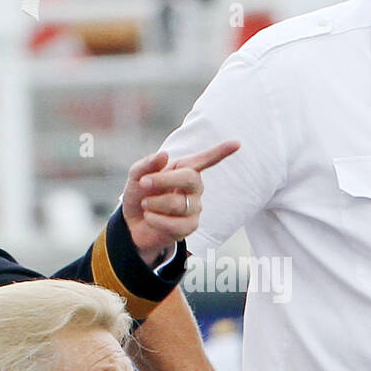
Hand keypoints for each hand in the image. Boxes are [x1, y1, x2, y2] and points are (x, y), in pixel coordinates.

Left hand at [121, 140, 239, 265]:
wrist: (133, 223)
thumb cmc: (140, 194)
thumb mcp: (137, 176)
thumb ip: (147, 164)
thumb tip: (163, 155)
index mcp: (184, 169)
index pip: (205, 160)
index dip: (221, 152)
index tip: (237, 143)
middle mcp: (194, 187)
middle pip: (190, 178)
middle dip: (164, 180)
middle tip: (144, 183)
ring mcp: (194, 207)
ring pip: (179, 203)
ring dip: (155, 203)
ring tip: (145, 204)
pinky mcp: (190, 227)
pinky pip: (176, 224)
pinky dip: (156, 220)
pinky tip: (149, 217)